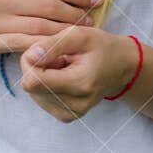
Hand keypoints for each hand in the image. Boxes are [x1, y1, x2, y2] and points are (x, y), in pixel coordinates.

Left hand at [19, 26, 141, 122]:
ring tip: (63, 66)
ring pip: (33, 93)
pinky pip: (41, 99)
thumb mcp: (80, 35)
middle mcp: (75, 105)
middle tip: (58, 56)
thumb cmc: (102, 47)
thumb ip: (52, 45)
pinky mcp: (67, 116)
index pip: (32, 81)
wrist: (123, 67)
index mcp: (79, 84)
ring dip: (42, 76)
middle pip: (30, 87)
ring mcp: (71, 114)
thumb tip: (30, 56)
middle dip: (36, 67)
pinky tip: (62, 76)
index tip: (44, 49)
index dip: (30, 62)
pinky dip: (47, 85)